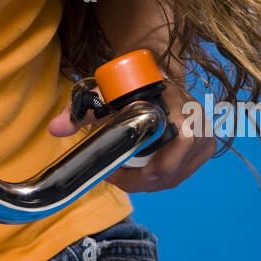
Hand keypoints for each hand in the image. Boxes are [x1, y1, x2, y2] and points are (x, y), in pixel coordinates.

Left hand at [48, 74, 217, 192]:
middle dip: (140, 181)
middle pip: (170, 173)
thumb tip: (55, 128)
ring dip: (148, 183)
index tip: (120, 173)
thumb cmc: (131, 85)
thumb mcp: (105, 94)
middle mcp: (198, 124)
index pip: (174, 151)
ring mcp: (205, 138)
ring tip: (123, 175)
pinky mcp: (205, 149)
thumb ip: (80, 111)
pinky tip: (140, 174)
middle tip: (115, 177)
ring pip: (174, 178)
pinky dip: (159, 179)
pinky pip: (180, 175)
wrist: (157, 77)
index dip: (148, 171)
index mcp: (178, 108)